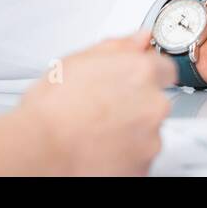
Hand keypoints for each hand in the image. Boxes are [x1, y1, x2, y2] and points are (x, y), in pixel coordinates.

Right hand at [16, 33, 174, 175]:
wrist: (41, 150)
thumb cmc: (52, 108)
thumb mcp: (78, 60)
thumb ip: (118, 46)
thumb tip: (139, 39)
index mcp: (142, 72)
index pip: (165, 68)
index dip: (145, 74)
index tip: (131, 81)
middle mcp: (153, 105)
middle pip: (155, 100)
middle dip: (136, 103)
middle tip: (105, 106)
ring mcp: (151, 139)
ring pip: (148, 130)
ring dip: (131, 130)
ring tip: (98, 130)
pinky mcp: (142, 168)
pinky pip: (139, 157)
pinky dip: (126, 154)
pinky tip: (100, 147)